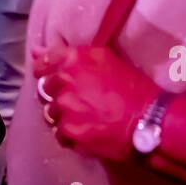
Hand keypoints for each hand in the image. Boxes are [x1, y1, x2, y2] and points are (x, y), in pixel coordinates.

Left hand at [33, 45, 158, 161]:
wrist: (150, 120)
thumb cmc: (132, 87)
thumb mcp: (105, 58)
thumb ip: (66, 53)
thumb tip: (35, 50)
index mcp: (72, 60)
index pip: (42, 62)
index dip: (45, 70)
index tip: (51, 76)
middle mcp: (64, 83)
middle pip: (44, 88)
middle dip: (57, 93)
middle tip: (77, 99)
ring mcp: (65, 109)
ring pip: (50, 112)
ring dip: (62, 114)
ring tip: (84, 116)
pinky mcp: (69, 132)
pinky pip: (59, 133)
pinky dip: (69, 133)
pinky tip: (86, 130)